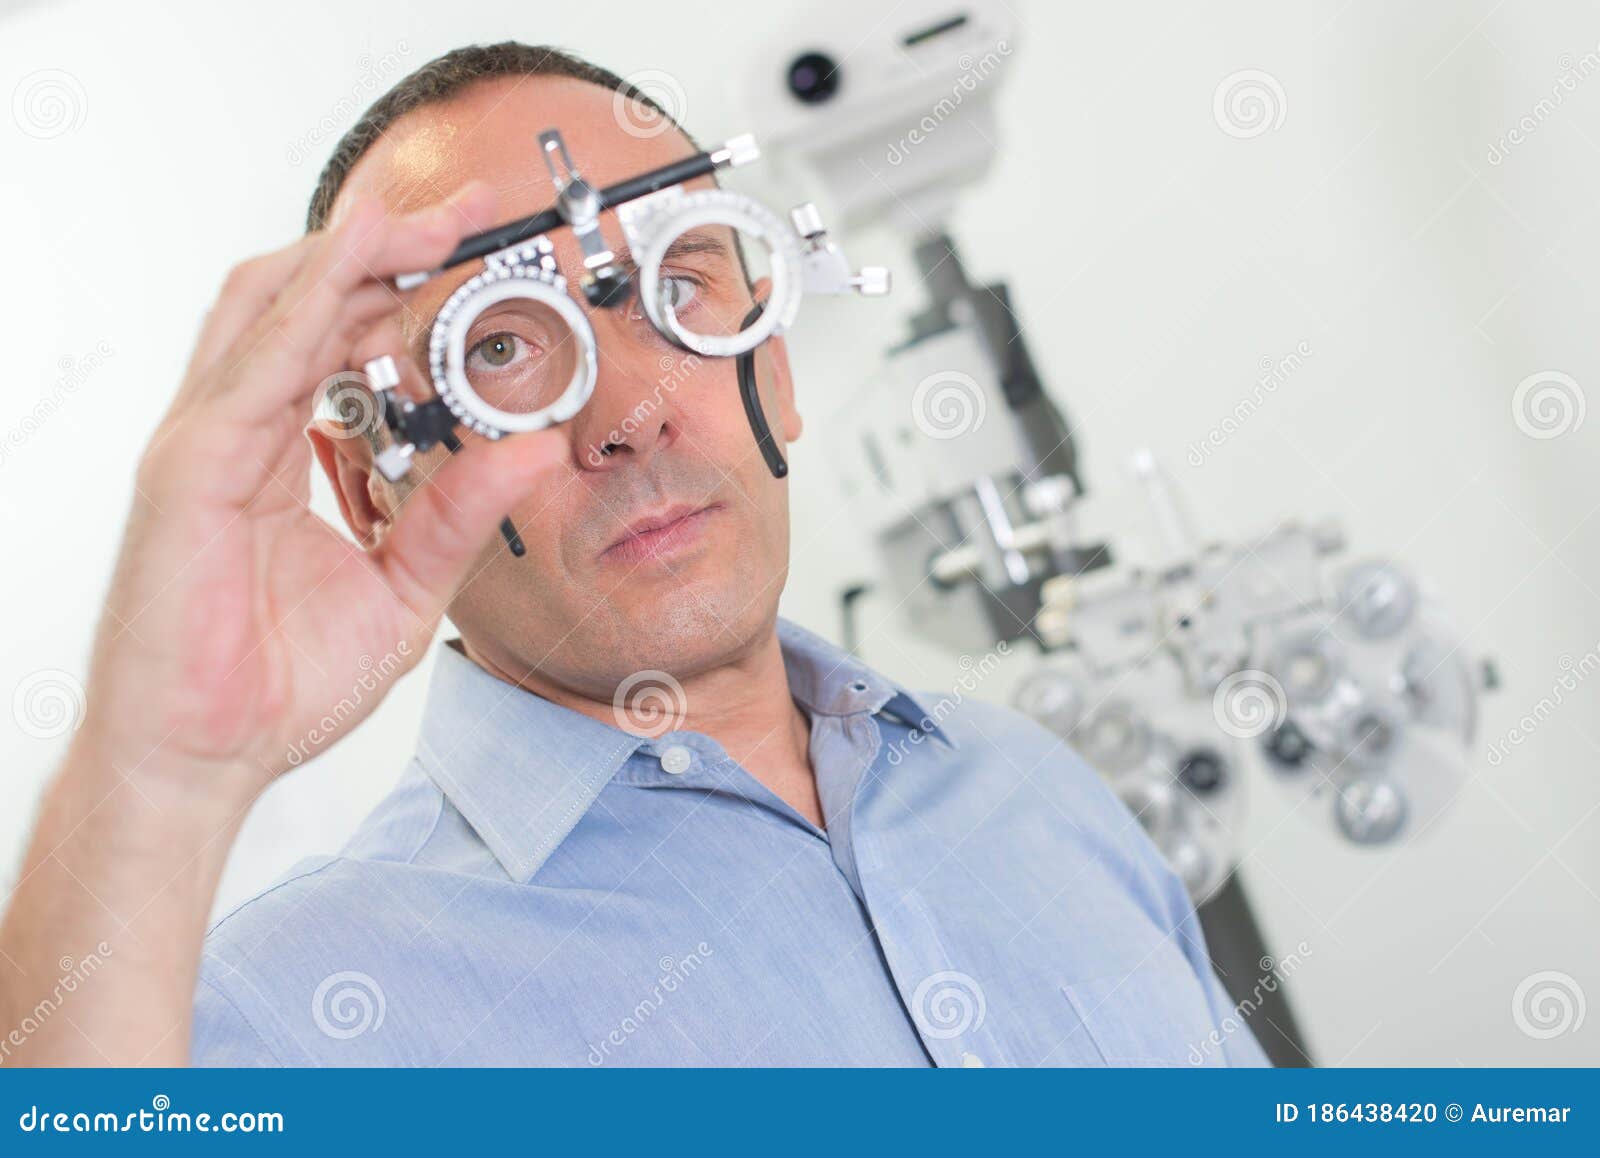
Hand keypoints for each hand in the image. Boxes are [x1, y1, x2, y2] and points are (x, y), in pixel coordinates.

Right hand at [79, 186, 561, 808]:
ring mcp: (204, 444)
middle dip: (380, 244)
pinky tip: (356, 268)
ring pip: (268, 307)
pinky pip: (251, 369)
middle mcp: (236, 433)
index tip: (470, 253)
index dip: (395, 283)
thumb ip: (458, 516)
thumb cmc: (276, 685)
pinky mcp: (188, 472)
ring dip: (346, 252)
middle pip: (300, 300)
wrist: (208, 759)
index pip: (331, 338)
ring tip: (421, 218)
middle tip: (462, 213)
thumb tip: (532, 455)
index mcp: (277, 454)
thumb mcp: (401, 590)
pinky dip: (304, 309)